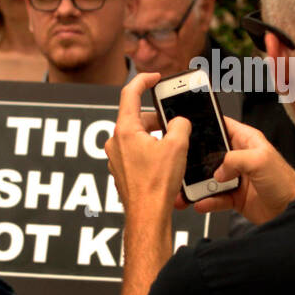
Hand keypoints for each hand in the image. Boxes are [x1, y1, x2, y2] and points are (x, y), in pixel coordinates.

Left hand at [105, 73, 189, 218]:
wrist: (147, 216)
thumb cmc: (157, 184)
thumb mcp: (177, 145)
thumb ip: (180, 124)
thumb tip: (179, 123)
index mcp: (125, 130)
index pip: (130, 93)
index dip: (144, 80)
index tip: (155, 78)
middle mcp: (115, 142)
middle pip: (137, 118)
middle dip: (157, 119)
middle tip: (175, 126)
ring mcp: (116, 158)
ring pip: (137, 137)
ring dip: (155, 138)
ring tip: (172, 151)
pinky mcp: (121, 171)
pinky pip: (136, 153)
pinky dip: (150, 153)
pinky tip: (164, 165)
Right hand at [175, 115, 294, 225]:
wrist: (293, 209)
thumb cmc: (286, 182)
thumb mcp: (260, 160)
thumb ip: (234, 159)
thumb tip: (217, 170)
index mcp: (247, 141)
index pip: (222, 125)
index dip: (206, 124)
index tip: (189, 127)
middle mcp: (240, 158)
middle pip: (210, 154)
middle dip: (196, 160)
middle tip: (184, 164)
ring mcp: (237, 178)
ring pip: (209, 178)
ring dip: (198, 184)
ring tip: (188, 189)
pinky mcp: (235, 196)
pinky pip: (215, 197)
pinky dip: (206, 201)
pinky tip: (201, 202)